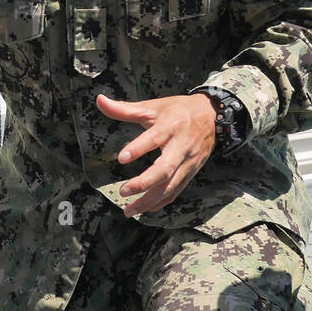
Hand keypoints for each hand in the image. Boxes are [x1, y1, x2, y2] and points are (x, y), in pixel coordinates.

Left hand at [96, 92, 216, 215]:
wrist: (212, 116)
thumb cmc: (177, 110)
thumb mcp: (152, 106)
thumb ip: (124, 109)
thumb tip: (99, 100)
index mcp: (170, 126)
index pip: (154, 138)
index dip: (139, 148)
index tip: (121, 158)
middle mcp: (181, 146)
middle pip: (165, 169)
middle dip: (144, 183)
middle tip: (123, 191)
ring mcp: (188, 162)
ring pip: (170, 185)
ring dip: (150, 200)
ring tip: (129, 210)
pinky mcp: (191, 172)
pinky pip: (176, 191)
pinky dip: (160, 202)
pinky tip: (145, 209)